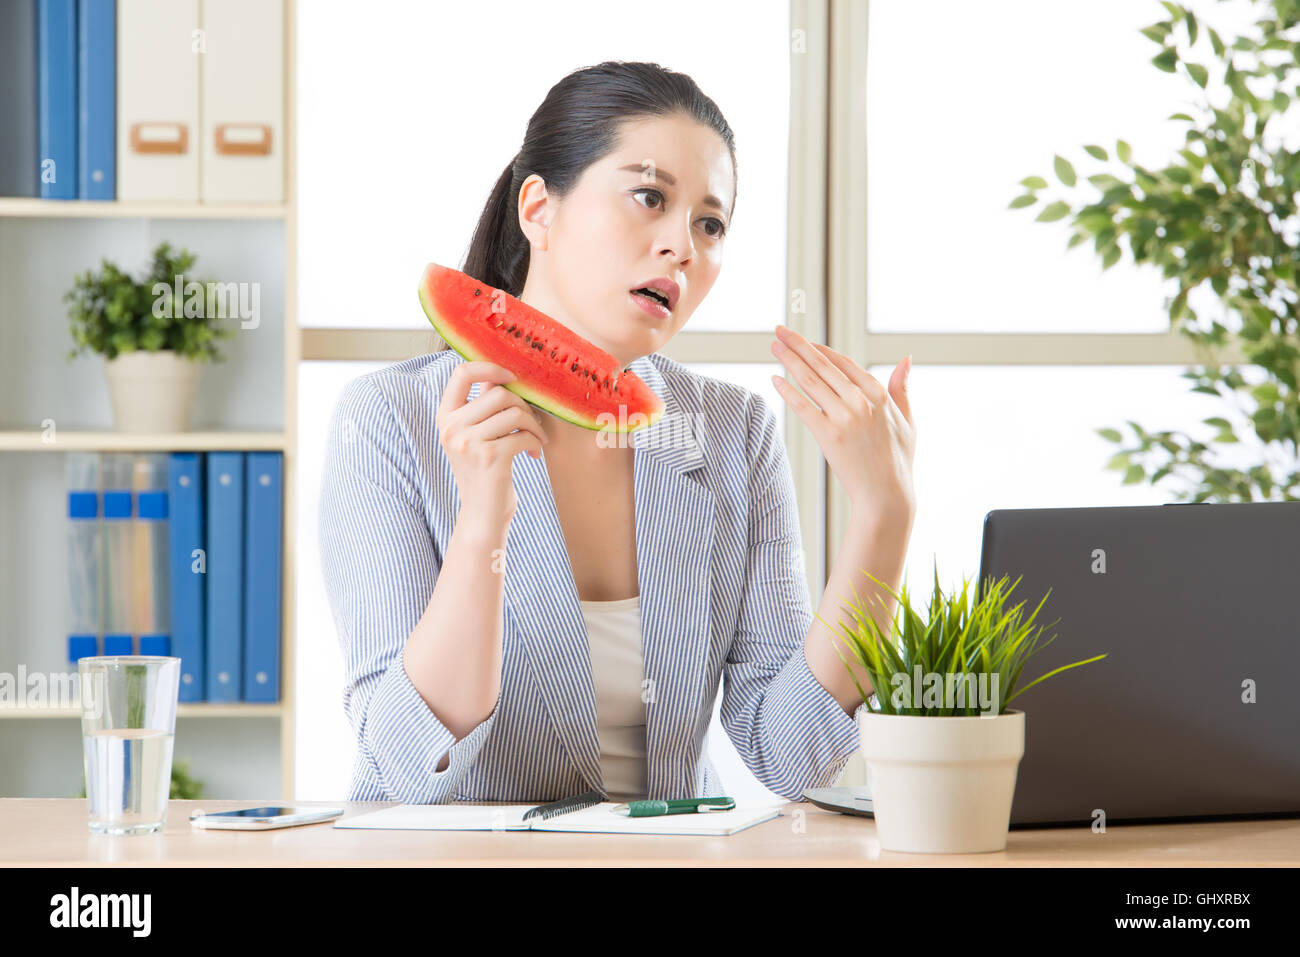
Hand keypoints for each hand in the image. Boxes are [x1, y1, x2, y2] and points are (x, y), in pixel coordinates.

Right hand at [436, 360, 548, 524]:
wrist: (482, 515)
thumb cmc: (483, 472)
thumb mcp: (474, 436)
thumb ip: (482, 406)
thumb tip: (500, 372)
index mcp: (445, 417)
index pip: (461, 373)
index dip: (490, 367)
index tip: (511, 378)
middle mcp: (451, 428)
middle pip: (498, 393)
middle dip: (523, 406)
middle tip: (531, 423)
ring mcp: (468, 443)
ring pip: (514, 412)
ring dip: (533, 425)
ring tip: (536, 439)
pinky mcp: (490, 458)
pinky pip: (522, 434)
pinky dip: (535, 442)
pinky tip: (534, 453)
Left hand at [770, 324, 916, 526]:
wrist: (886, 495)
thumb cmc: (897, 460)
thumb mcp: (908, 420)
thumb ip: (902, 388)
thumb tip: (905, 359)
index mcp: (880, 395)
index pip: (844, 363)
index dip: (821, 350)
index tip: (804, 341)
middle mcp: (862, 402)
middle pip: (823, 366)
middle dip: (798, 346)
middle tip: (780, 331)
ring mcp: (845, 418)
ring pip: (811, 382)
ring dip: (789, 361)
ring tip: (774, 347)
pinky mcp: (829, 436)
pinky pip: (804, 407)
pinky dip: (788, 391)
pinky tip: (775, 379)